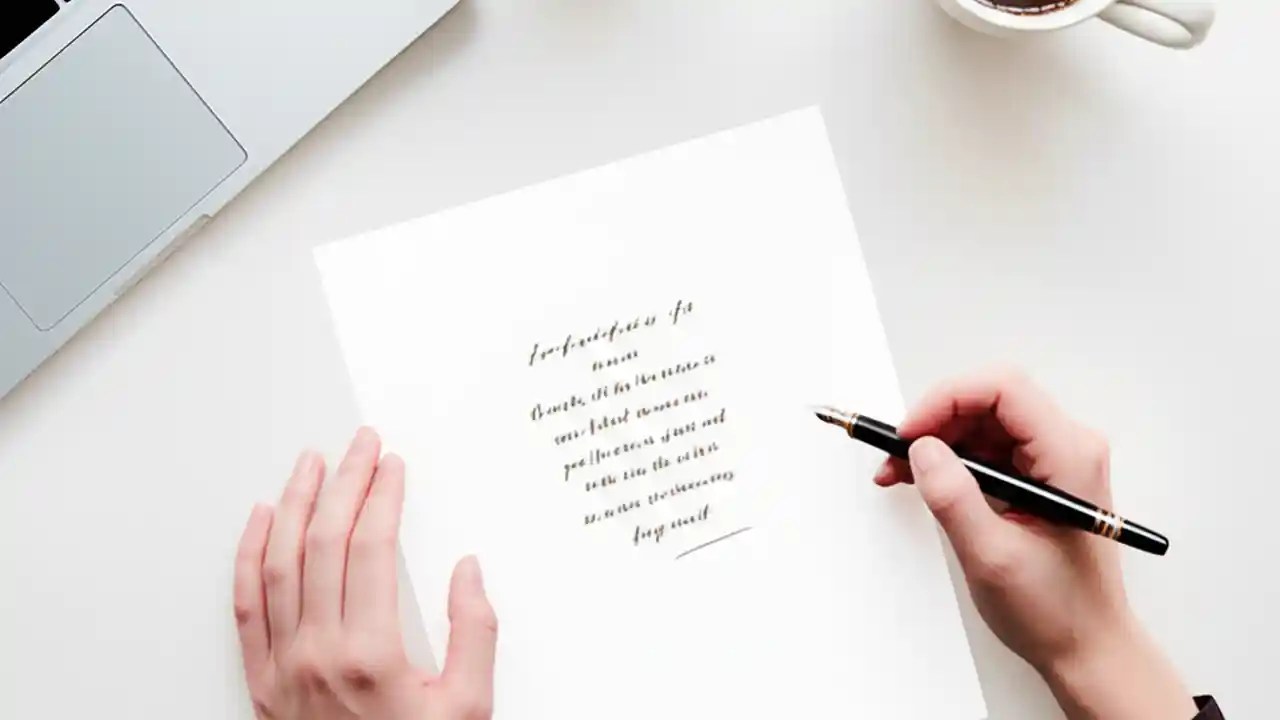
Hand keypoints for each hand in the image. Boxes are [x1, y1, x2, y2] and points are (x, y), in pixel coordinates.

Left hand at [234, 428, 497, 719]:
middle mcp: (317, 653)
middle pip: (323, 543)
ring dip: (296, 504)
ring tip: (311, 464)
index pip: (372, 548)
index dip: (382, 497)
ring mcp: (282, 666)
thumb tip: (467, 571)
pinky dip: (248, 555)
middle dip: (345, 483)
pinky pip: (245, 604)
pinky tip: (261, 521)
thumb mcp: (469, 710)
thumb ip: (474, 634)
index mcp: (371, 655)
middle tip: (361, 445)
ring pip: (278, 563)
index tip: (393, 466)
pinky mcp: (263, 682)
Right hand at [876, 370, 1194, 719]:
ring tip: (900, 473)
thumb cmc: (1058, 611)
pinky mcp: (1040, 476)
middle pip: (989, 400)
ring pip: (983, 422)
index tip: (909, 433)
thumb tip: (922, 449)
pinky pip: (988, 447)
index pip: (1003, 389)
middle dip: (935, 422)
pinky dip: (951, 460)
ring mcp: (1055, 460)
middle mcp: (1069, 447)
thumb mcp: (993, 557)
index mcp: (1070, 456)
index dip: (946, 400)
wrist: (1089, 648)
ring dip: (937, 441)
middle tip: (895, 456)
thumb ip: (954, 497)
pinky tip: (924, 481)